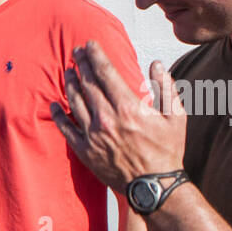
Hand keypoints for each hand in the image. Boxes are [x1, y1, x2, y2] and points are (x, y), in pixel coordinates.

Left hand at [51, 42, 186, 191]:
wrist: (153, 186)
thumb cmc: (167, 150)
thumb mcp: (176, 117)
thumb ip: (166, 88)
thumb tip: (156, 64)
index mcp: (128, 107)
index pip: (106, 73)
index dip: (96, 55)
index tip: (90, 44)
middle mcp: (106, 119)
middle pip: (88, 83)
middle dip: (81, 64)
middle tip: (76, 52)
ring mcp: (92, 135)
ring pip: (75, 102)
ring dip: (70, 84)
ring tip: (68, 71)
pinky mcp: (84, 150)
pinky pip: (67, 128)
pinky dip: (59, 114)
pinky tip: (55, 104)